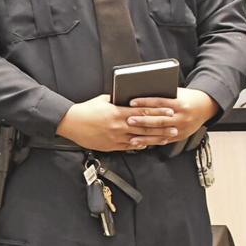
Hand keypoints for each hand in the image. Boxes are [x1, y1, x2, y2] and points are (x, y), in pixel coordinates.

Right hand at [56, 94, 177, 151]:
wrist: (70, 123)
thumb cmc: (85, 110)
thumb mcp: (103, 100)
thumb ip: (118, 100)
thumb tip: (130, 99)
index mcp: (117, 113)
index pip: (143, 112)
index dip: (158, 112)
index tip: (170, 111)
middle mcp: (118, 126)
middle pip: (146, 127)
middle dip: (162, 127)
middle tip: (175, 127)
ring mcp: (115, 138)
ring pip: (140, 139)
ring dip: (155, 138)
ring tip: (166, 138)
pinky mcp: (111, 146)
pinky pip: (130, 147)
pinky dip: (141, 145)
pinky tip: (148, 144)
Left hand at [127, 87, 217, 144]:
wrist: (206, 107)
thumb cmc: (188, 98)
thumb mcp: (177, 93)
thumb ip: (162, 95)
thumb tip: (141, 93)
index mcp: (180, 104)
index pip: (160, 102)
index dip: (145, 102)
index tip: (132, 102)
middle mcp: (182, 117)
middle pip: (159, 119)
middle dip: (143, 121)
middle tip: (129, 120)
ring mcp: (182, 128)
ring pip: (161, 132)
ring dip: (145, 136)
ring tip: (132, 136)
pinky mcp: (181, 136)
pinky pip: (164, 140)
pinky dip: (152, 142)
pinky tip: (141, 142)